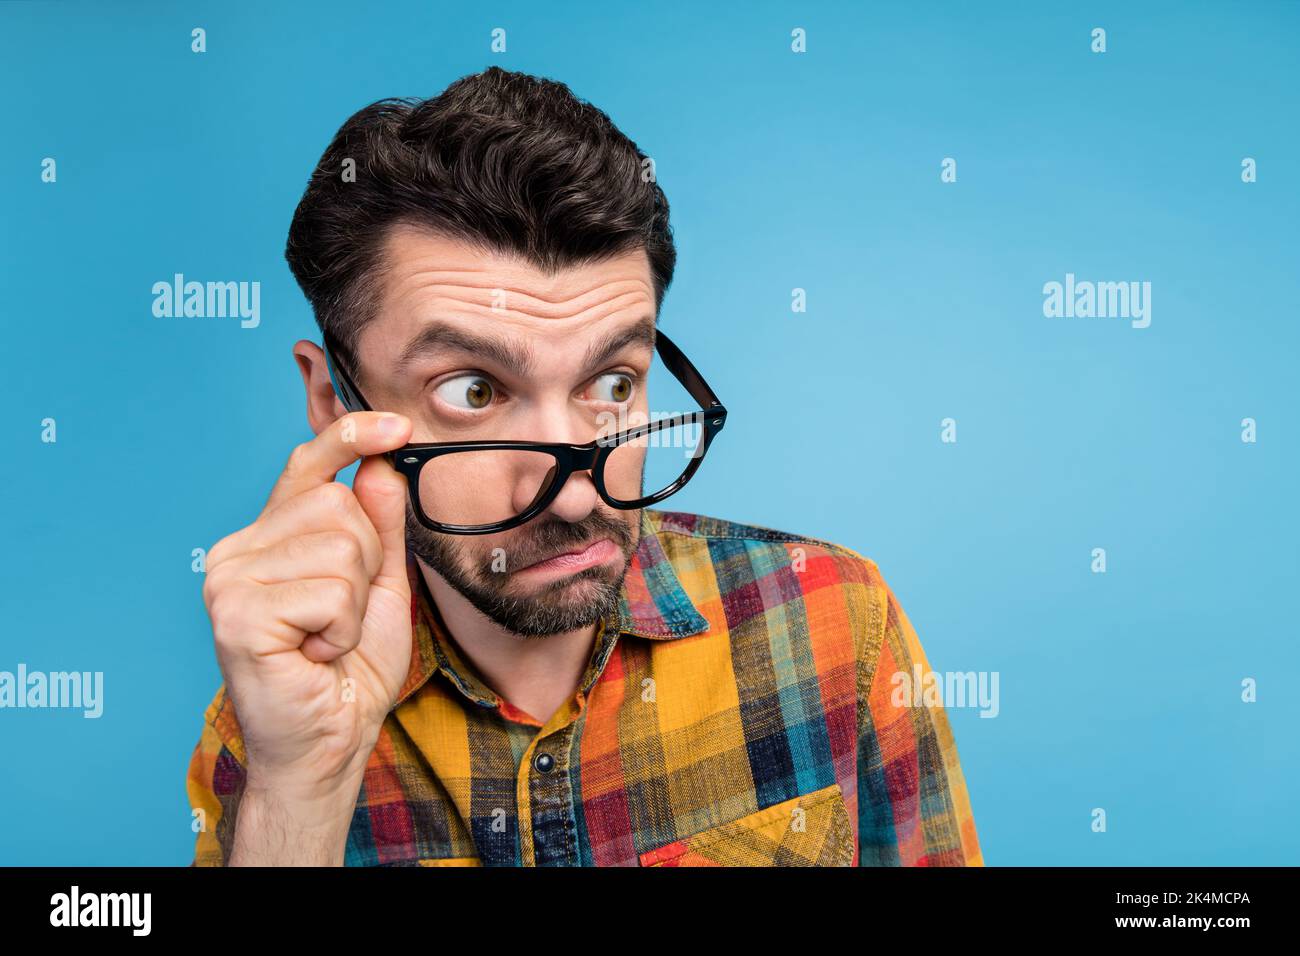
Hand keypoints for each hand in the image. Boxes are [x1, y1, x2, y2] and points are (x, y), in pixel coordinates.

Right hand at [202, 411, 415, 799]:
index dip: (350, 437)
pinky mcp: (236, 612)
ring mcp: (229, 578)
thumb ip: (380, 528)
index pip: (308, 466)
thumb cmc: (349, 671)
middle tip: (341, 618)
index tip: (396, 426)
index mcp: (268, 538)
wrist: (329, 742)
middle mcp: (237, 550)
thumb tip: (379, 465)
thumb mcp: (380, 587)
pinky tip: (315, 655)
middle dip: (366, 565)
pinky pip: (329, 591)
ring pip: (340, 546)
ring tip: (328, 639)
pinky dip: (341, 629)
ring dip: (355, 603)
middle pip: (338, 505)